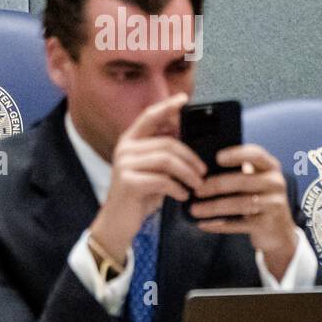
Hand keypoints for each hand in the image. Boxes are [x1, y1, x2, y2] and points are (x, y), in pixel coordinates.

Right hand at [89, 93, 206, 262]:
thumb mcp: (152, 171)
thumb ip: (163, 154)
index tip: (184, 99)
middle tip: (203, 173)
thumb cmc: (139, 195)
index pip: (149, 117)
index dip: (166, 106)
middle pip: (167, 143)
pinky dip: (178, 190)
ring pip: (167, 161)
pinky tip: (182, 197)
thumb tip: (191, 143)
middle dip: (191, 158)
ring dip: (188, 174)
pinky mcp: (128, 182)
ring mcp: (124, 165)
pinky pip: (163, 180)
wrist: (118, 222)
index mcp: (130, 141)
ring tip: (197, 186)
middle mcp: (124, 149)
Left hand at [189, 144, 297, 277]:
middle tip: (195, 191)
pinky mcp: (269, 224)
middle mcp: (276, 183)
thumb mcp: (252, 182)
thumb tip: (197, 170)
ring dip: (213, 207)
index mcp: (270, 167)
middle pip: (243, 181)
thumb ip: (235, 173)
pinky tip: (203, 225)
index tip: (217, 158)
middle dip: (216, 185)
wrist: (277, 231)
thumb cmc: (256, 199)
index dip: (237, 154)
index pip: (256, 154)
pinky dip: (219, 225)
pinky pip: (239, 224)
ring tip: (194, 210)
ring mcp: (275, 204)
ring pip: (240, 204)